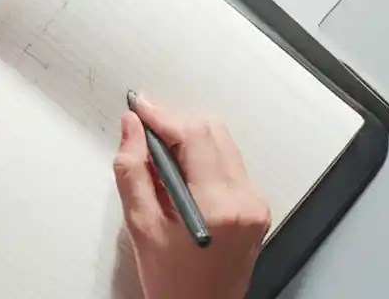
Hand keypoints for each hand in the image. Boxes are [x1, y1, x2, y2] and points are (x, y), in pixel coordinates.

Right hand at [113, 95, 271, 298]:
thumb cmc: (172, 283)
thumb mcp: (141, 227)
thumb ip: (132, 171)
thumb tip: (131, 128)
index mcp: (217, 207)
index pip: (193, 136)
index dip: (162, 116)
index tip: (139, 107)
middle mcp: (245, 200)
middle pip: (212, 132)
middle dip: (175, 124)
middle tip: (143, 130)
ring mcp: (255, 203)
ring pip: (222, 144)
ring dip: (188, 140)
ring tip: (158, 160)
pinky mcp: (256, 206)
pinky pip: (229, 163)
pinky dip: (202, 159)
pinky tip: (179, 177)